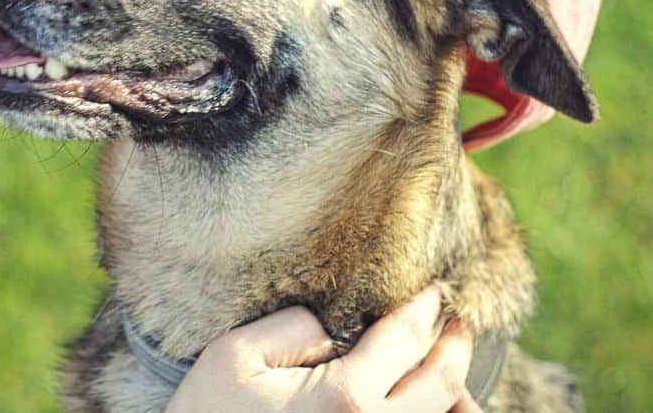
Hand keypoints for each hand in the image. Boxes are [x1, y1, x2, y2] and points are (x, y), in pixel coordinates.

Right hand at [165, 287, 480, 412]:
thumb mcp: (235, 355)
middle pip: (441, 383)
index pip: (405, 338)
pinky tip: (434, 408)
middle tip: (456, 321)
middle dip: (453, 344)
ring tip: (450, 369)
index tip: (434, 291)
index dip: (424, 308)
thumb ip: (292, 327)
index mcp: (343, 397)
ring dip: (457, 393)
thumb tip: (332, 323)